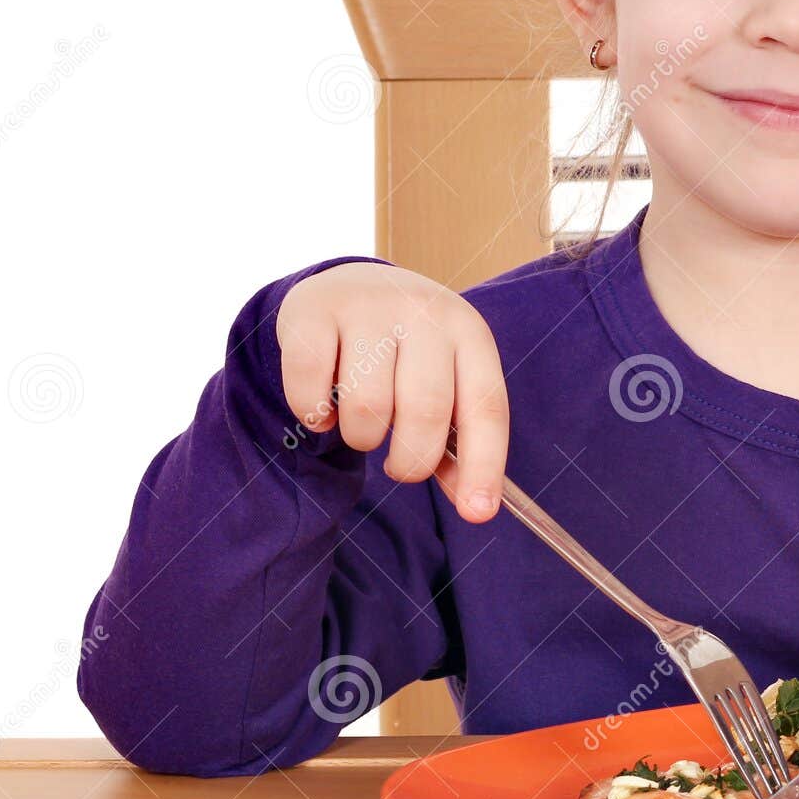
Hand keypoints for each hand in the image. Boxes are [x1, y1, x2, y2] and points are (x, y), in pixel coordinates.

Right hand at [276, 263, 509, 522]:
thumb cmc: (408, 353)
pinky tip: (324, 406)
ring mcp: (369, 308)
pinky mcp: (314, 313)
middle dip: (410, 460)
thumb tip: (476, 506)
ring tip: (362, 424)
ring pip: (367, 408)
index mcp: (469, 334)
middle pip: (426, 411)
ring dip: (361, 438)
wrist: (352, 284)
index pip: (485, 406)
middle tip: (398, 466)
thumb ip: (457, 445)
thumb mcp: (445, 383)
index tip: (478, 514)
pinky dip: (315, 417)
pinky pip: (312, 394)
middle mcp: (424, 313)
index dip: (484, 465)